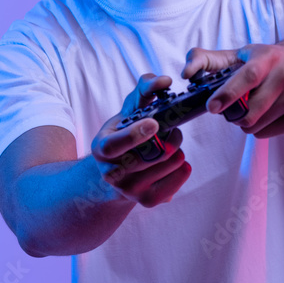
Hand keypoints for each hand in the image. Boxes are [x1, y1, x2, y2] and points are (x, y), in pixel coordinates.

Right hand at [90, 74, 191, 206]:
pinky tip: (179, 161)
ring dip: (177, 151)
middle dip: (170, 138)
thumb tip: (164, 80)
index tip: (154, 123)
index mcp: (101, 148)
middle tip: (175, 130)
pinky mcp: (145, 201)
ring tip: (173, 144)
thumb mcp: (128, 110)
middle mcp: (111, 173)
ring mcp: (128, 190)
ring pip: (165, 166)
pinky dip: (182, 170)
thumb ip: (144, 89)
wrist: (115, 173)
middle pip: (149, 155)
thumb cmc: (124, 133)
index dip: (134, 134)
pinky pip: (173, 184)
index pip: (115, 145)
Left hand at [181, 44, 283, 138]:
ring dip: (243, 122)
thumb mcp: (237, 54)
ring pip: (256, 125)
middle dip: (232, 115)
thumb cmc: (264, 60)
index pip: (248, 77)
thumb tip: (186, 73)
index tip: (212, 107)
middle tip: (229, 108)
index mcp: (269, 57)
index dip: (228, 94)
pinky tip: (263, 112)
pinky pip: (266, 133)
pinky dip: (257, 128)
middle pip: (251, 110)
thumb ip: (205, 59)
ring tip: (248, 107)